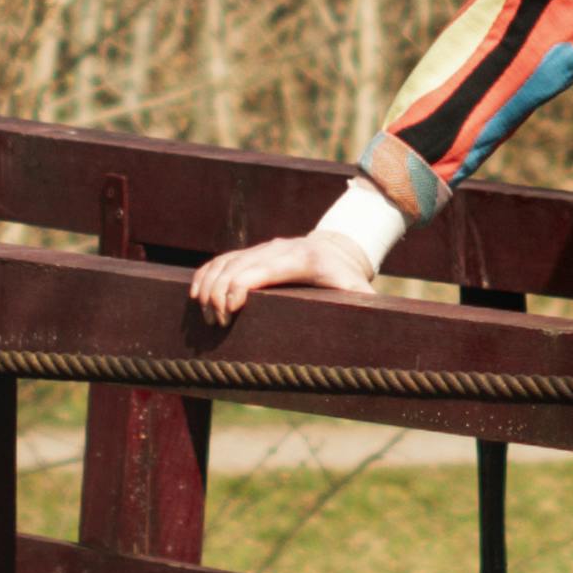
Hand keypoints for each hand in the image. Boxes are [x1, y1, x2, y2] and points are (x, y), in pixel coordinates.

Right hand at [190, 226, 375, 328]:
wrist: (338, 247)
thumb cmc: (346, 274)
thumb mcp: (357, 288)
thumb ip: (363, 304)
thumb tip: (376, 326)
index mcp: (296, 259)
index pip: (255, 270)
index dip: (236, 290)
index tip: (230, 315)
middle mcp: (273, 250)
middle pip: (231, 268)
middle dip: (217, 296)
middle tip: (218, 324)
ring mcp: (259, 249)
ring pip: (221, 263)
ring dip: (207, 289)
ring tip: (208, 318)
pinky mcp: (250, 252)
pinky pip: (219, 260)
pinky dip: (204, 276)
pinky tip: (196, 296)